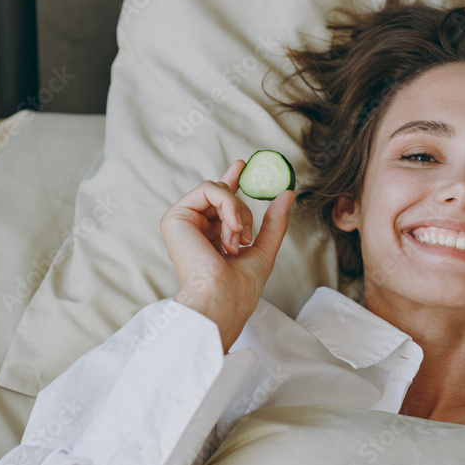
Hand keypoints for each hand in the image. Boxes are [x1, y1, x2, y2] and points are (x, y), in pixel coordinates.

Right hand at [160, 160, 294, 352]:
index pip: (218, 203)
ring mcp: (183, 223)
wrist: (222, 299)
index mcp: (209, 239)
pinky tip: (232, 229)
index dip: (230, 181)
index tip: (242, 165)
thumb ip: (273, 222)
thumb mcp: (264, 249)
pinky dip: (228, 204)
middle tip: (245, 236)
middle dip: (242, 211)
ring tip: (236, 240)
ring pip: (218, 190)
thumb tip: (288, 193)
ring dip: (237, 213)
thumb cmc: (240, 287)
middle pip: (223, 195)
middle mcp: (194, 230)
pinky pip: (209, 189)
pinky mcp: (175, 217)